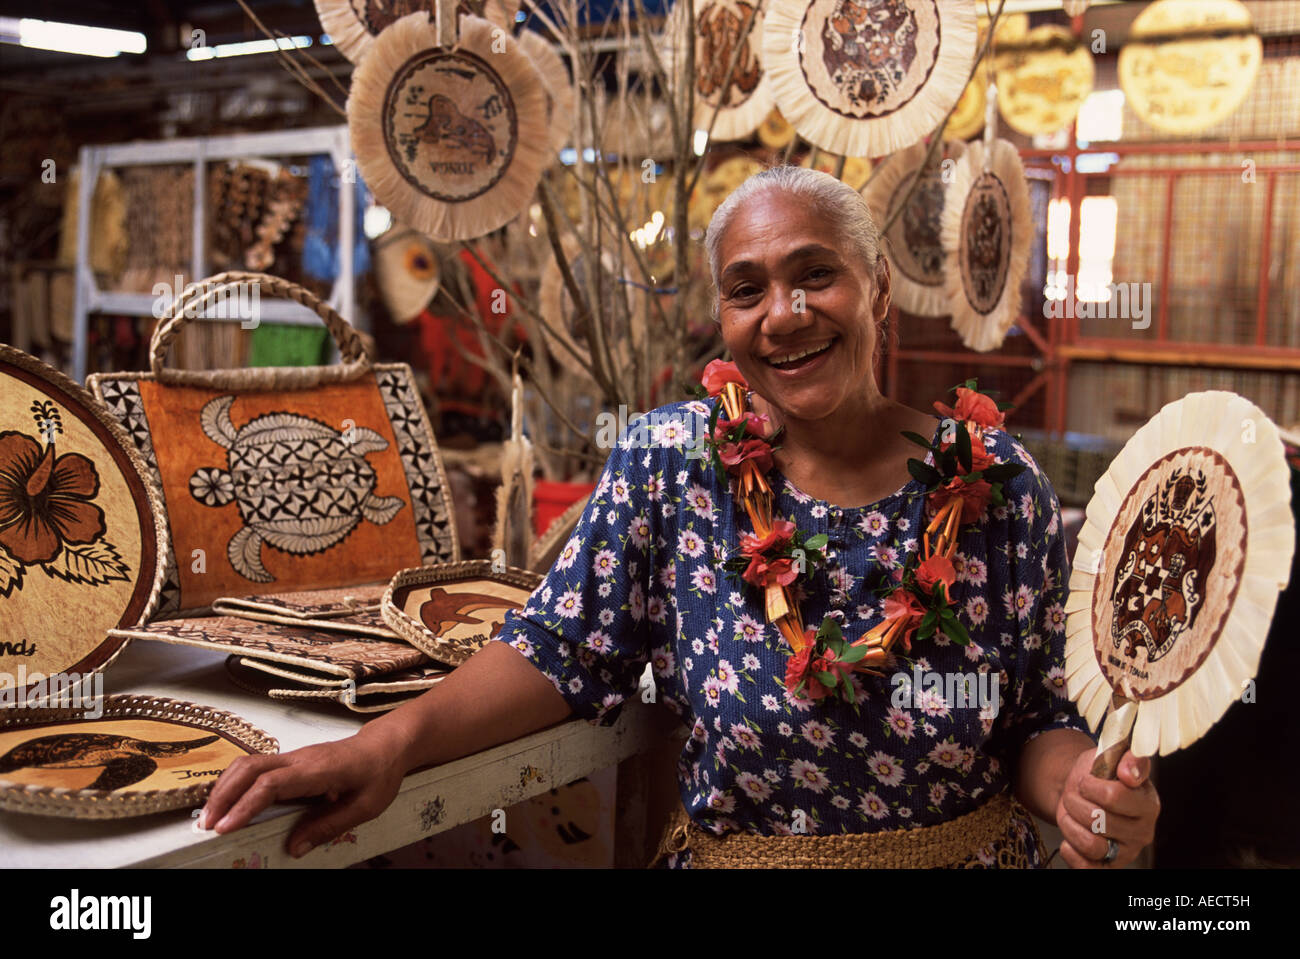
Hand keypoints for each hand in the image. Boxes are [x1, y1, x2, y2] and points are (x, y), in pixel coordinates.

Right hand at [198, 732, 404, 857]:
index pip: (272, 783)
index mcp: (318, 770)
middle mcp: (299, 758)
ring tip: (210, 817)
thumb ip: (328, 826)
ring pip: (248, 763)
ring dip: (224, 788)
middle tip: (205, 826)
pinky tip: (227, 802)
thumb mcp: (365, 807)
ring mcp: (293, 756)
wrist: (386, 745)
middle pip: (249, 768)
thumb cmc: (379, 773)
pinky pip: (255, 767)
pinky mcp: (290, 761)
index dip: (245, 805)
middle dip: (223, 795)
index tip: (225, 827)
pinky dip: (235, 783)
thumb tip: (293, 848)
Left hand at [1055, 748, 1159, 868]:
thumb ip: (1127, 758)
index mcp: (1148, 804)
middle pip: (1097, 819)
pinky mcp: (1110, 865)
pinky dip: (1071, 852)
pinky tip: (1068, 841)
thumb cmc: (1101, 776)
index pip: (1114, 797)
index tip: (1086, 780)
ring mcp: (1127, 851)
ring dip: (1070, 824)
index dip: (1090, 786)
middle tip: (1075, 795)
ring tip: (1071, 813)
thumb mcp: (1112, 756)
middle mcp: (1143, 831)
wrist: (1085, 793)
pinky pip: (1088, 868)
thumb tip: (1130, 772)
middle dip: (1075, 802)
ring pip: (1090, 844)